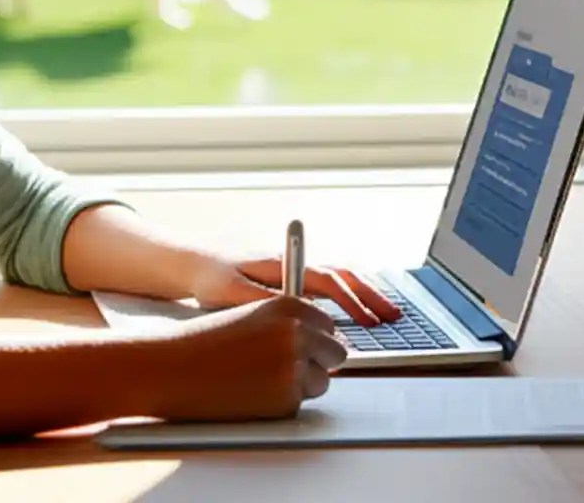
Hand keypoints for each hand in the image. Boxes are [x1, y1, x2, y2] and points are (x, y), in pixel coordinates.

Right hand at [142, 295, 345, 421]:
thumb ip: (287, 325)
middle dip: (317, 363)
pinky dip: (280, 404)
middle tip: (284, 370)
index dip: (316, 340)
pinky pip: (299, 404)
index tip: (303, 348)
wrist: (171, 367)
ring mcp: (295, 365)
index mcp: (291, 306)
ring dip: (300, 386)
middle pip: (336, 353)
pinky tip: (250, 394)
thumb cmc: (205, 343)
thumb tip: (319, 342)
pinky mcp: (287, 397)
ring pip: (322, 382)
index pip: (328, 325)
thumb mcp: (253, 317)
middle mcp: (299, 332)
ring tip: (260, 381)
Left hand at [189, 255, 402, 325]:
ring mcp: (292, 273)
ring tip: (385, 315)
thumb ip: (265, 301)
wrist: (190, 264)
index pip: (328, 281)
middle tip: (394, 316)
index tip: (370, 321)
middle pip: (342, 276)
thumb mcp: (231, 293)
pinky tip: (355, 314)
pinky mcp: (288, 284)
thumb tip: (299, 311)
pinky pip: (327, 289)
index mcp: (283, 265)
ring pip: (338, 281)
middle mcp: (293, 266)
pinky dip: (347, 299)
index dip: (352, 301)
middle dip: (370, 295)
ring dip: (363, 296)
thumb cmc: (209, 277)